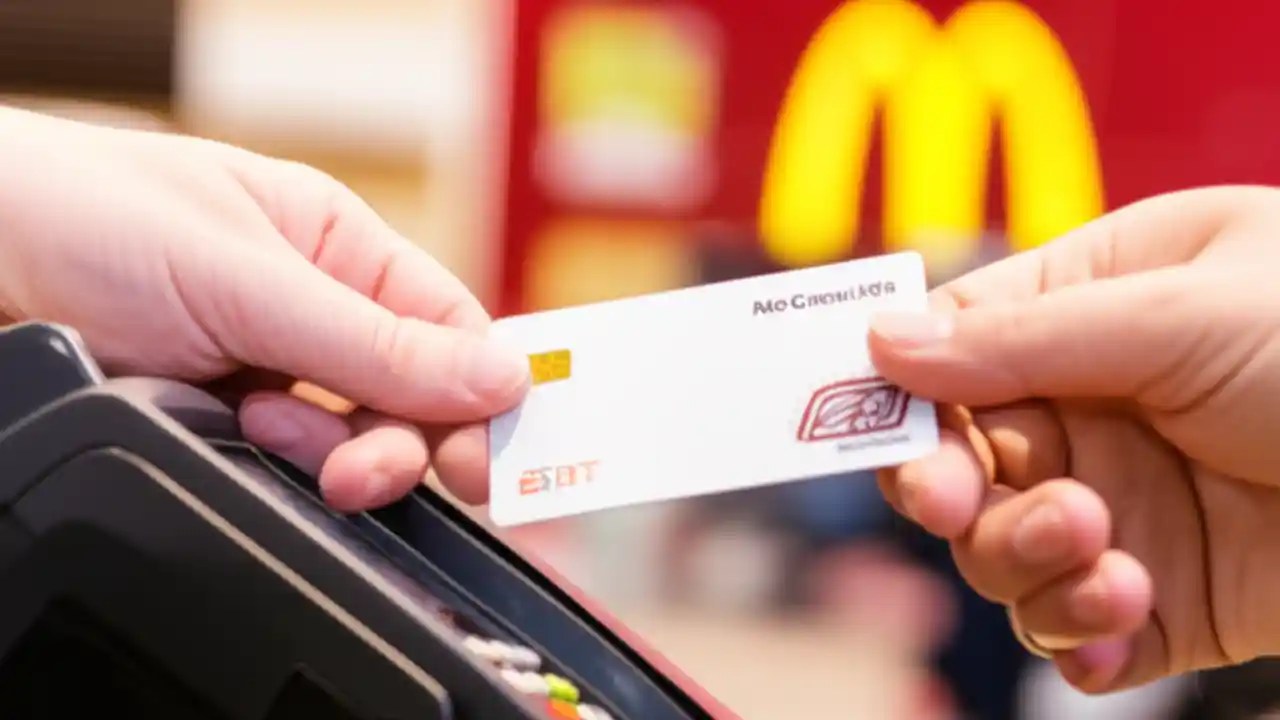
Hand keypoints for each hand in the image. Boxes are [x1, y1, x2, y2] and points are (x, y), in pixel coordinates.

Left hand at [0, 107, 528, 510]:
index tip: (496, 450)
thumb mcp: (249, 279)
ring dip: (329, 449)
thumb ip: (375, 342)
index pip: (447, 324)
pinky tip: (241, 433)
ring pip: (351, 437)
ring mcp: (265, 367)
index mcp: (337, 246)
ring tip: (268, 427)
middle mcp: (312, 308)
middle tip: (368, 470)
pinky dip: (279, 463)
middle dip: (399, 437)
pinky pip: (288, 463)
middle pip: (410, 395)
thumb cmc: (85, 214)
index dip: (484, 387)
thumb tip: (499, 378)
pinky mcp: (219, 420)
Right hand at [870, 186, 1279, 692]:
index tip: (888, 440)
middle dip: (957, 493)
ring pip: (1003, 554)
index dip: (903, 400)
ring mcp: (1123, 507)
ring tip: (1106, 554)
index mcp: (1085, 313)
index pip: (952, 355)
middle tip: (965, 503)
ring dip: (1027, 564)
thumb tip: (883, 344)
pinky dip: (1076, 635)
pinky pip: (1073, 631)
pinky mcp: (1165, 596)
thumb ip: (1027, 337)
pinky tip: (1123, 617)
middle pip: (960, 465)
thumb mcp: (1185, 313)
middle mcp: (1091, 411)